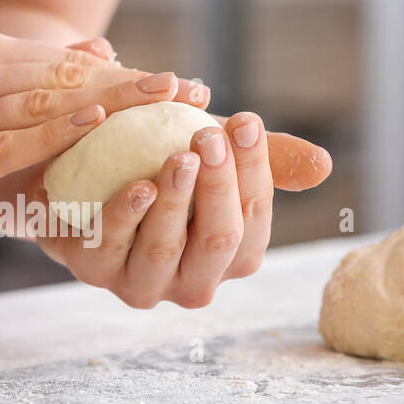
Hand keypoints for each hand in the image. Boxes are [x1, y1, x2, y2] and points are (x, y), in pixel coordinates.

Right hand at [0, 26, 199, 238]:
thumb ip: (16, 78)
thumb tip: (94, 56)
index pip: (62, 63)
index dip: (127, 74)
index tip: (183, 85)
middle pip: (64, 77)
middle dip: (135, 86)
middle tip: (196, 91)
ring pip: (42, 104)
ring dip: (111, 106)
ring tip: (169, 108)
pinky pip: (3, 144)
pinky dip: (54, 134)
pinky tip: (97, 129)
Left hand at [32, 111, 332, 307]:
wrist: (80, 172)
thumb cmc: (159, 164)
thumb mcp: (211, 156)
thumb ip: (261, 159)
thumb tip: (323, 166)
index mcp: (231, 257)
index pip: (255, 217)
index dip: (254, 169)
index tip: (244, 120)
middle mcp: (194, 281)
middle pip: (219, 238)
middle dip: (218, 186)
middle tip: (210, 136)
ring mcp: (143, 284)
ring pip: (166, 248)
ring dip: (176, 201)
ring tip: (179, 156)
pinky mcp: (95, 273)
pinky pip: (113, 245)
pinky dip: (127, 213)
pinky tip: (138, 183)